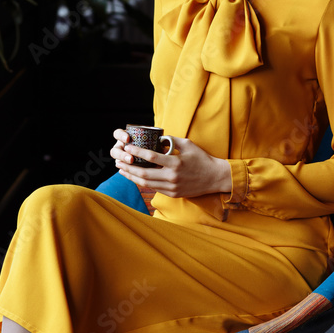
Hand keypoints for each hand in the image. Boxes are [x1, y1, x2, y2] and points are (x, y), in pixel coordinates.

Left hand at [110, 129, 231, 199]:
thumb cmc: (202, 159)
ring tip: (122, 170)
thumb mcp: (188, 145)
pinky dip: (143, 183)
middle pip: (144, 174)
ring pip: (146, 184)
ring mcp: (171, 188)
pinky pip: (153, 188)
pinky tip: (135, 177)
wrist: (215, 178)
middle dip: (129, 167)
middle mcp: (172, 177)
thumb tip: (157, 138)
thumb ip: (172, 141)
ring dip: (132, 177)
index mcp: (175, 164)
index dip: (137, 152)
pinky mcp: (172, 194)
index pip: (151, 157)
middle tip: (118, 161)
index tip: (127, 147)